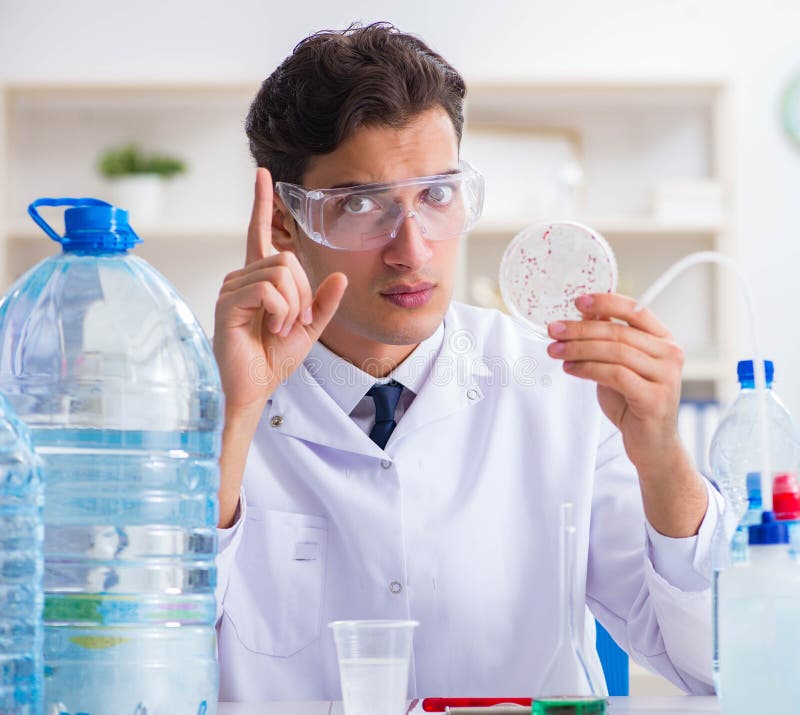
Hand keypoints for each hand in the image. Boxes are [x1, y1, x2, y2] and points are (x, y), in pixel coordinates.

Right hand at [214, 168, 347, 416]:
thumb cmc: (272, 359)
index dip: (260, 203)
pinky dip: (280, 311)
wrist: (253, 387)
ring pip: (280, 272)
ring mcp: (233, 289)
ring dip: (293, 305)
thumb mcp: (308, 328)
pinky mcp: (228, 303)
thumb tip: (339, 275)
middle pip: (286, 259)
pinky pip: (267, 290)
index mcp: (261, 280)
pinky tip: (272, 329)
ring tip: (281, 328)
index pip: (259, 232)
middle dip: (304, 292)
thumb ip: (323, 302)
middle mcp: (243, 277)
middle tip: (298, 321)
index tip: (262, 174)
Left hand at [546, 293, 683, 471]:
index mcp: (663, 340)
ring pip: (615, 352)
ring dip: (579, 349)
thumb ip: (608, 341)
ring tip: (555, 351)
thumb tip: (584, 314)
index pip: (636, 310)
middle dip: (580, 329)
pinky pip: (615, 375)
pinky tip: (570, 368)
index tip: (577, 301)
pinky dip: (587, 369)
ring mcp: (665, 376)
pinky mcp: (654, 397)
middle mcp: (670, 354)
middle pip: (618, 333)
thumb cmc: (633, 402)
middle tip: (553, 330)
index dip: (606, 302)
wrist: (651, 443)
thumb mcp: (619, 365)